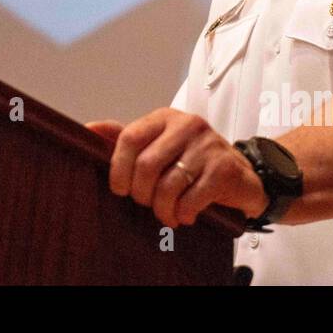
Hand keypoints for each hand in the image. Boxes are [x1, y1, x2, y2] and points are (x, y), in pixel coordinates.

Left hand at [91, 108, 267, 227]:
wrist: (244, 175)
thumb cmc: (192, 162)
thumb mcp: (159, 145)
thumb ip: (125, 138)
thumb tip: (88, 129)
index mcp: (164, 118)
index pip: (129, 138)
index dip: (118, 168)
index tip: (119, 188)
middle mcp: (187, 125)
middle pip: (146, 165)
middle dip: (141, 193)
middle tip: (146, 204)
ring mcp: (208, 145)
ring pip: (168, 185)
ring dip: (162, 209)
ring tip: (166, 214)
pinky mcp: (225, 168)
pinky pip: (192, 198)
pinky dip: (184, 214)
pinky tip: (186, 215)